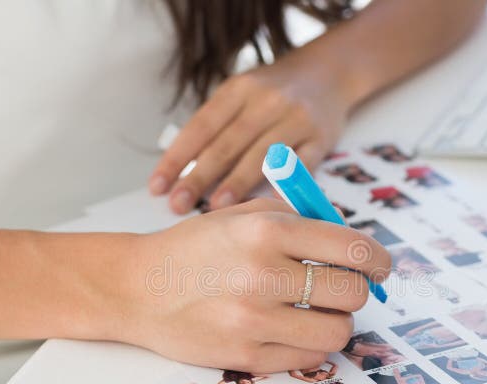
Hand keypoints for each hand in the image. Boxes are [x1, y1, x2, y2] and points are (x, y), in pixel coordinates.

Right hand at [114, 199, 389, 372]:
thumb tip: (356, 246)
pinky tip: (291, 328)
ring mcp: (254, 320)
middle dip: (357, 290)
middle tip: (342, 288)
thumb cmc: (195, 248)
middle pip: (354, 292)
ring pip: (339, 331)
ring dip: (337, 320)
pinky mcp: (246, 354)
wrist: (137, 288)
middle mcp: (263, 274)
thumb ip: (300, 220)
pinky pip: (309, 356)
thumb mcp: (242, 214)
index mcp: (267, 230)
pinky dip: (311, 343)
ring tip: (316, 311)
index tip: (380, 267)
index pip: (354, 249)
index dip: (379, 261)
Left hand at [148, 59, 351, 213]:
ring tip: (214, 207)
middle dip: (198, 177)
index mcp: (238, 90)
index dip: (177, 158)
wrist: (328, 72)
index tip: (158, 186)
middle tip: (178, 204)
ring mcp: (296, 119)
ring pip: (261, 156)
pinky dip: (281, 186)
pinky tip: (264, 206)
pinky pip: (299, 166)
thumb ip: (217, 129)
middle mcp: (266, 101)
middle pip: (226, 144)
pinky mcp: (321, 139)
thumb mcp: (241, 95)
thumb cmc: (273, 93)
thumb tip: (181, 173)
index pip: (201, 127)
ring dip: (236, 183)